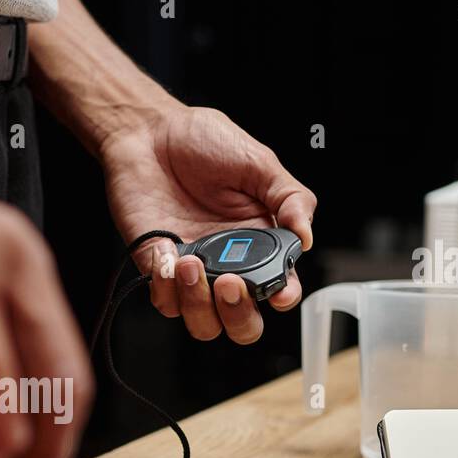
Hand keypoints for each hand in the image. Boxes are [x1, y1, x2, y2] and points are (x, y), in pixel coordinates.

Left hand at [100, 103, 316, 343]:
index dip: (282, 298)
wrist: (149, 133)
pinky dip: (166, 286)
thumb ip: (290, 198)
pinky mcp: (158, 269)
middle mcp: (229, 265)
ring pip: (204, 323)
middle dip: (239, 315)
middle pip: (242, 324)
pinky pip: (165, 302)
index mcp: (261, 243)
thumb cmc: (204, 143)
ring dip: (198, 304)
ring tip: (190, 262)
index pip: (279, 290)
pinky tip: (167, 252)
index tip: (277, 291)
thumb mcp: (259, 163)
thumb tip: (308, 237)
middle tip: (229, 283)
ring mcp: (193, 272)